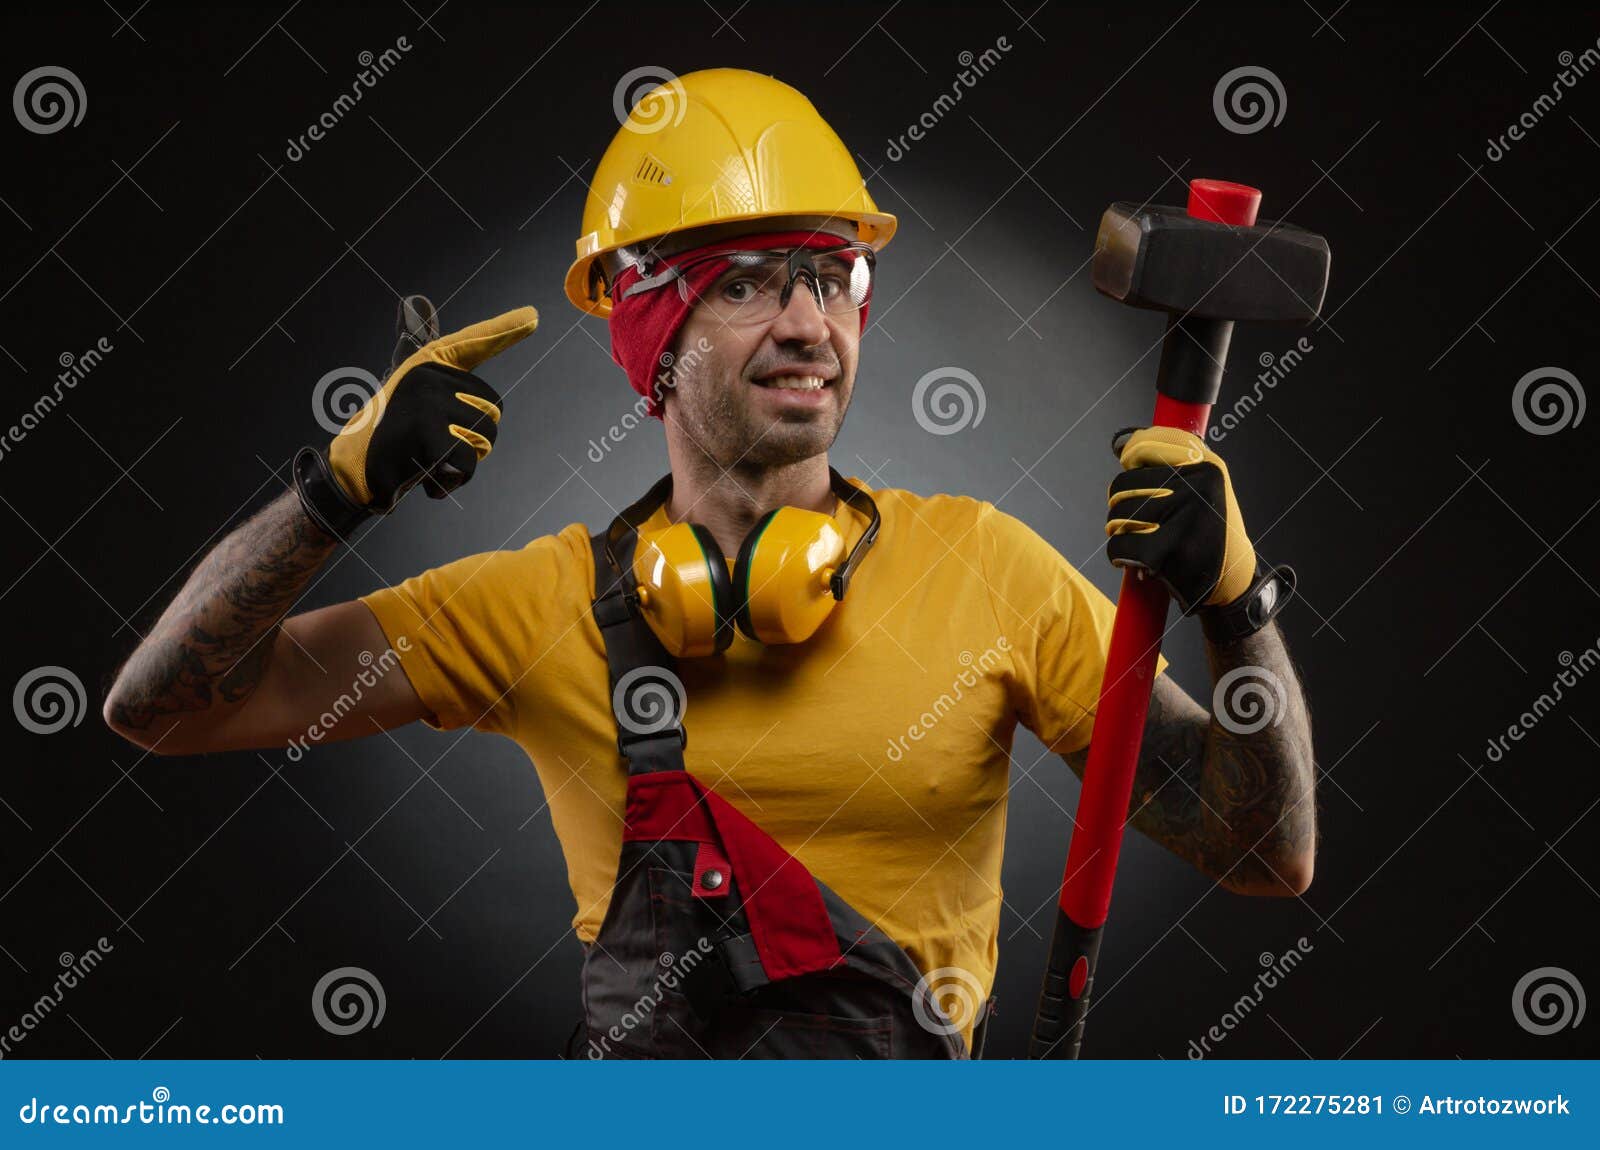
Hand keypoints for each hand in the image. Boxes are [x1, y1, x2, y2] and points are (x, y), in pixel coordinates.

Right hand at [295, 306, 537, 536]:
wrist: (352, 474)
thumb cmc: (388, 433)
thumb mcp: (408, 389)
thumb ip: (418, 350)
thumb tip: (415, 299)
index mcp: (430, 363)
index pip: (474, 343)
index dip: (505, 329)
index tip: (535, 316)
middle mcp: (428, 373)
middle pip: (492, 413)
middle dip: (472, 441)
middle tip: (432, 445)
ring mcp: (426, 399)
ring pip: (484, 440)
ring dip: (462, 464)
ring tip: (427, 459)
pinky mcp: (424, 430)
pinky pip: (467, 463)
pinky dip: (451, 482)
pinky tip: (426, 479)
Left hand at [1104, 425, 1255, 613]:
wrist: (1233, 580)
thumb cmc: (1209, 530)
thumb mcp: (1206, 486)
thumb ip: (1172, 461)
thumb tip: (1121, 443)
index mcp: (1206, 465)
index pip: (1144, 445)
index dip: (1128, 456)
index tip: (1128, 466)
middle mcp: (1198, 486)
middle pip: (1122, 484)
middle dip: (1118, 505)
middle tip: (1131, 519)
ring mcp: (1184, 517)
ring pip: (1118, 516)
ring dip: (1118, 531)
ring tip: (1135, 538)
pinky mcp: (1168, 551)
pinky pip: (1119, 546)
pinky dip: (1118, 556)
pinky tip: (1132, 561)